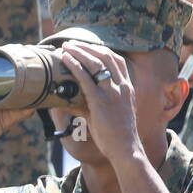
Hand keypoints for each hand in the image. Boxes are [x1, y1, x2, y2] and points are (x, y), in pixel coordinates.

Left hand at [58, 41, 143, 166]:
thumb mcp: (109, 115)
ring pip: (95, 63)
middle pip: (105, 56)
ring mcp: (112, 92)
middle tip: (71, 43)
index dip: (100, 50)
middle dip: (87, 47)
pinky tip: (66, 59)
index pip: (115, 60)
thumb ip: (94, 104)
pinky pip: (86, 78)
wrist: (125, 149)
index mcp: (127, 87)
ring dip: (79, 52)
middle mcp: (122, 86)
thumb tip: (73, 102)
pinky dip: (75, 66)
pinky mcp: (101, 101)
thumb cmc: (116, 136)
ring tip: (65, 47)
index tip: (86, 47)